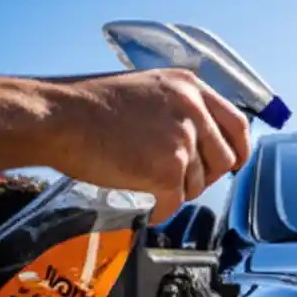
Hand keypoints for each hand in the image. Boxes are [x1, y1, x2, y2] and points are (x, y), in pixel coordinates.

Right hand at [48, 69, 250, 222]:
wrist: (57, 117)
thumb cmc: (90, 106)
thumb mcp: (147, 91)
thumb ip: (179, 108)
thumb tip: (201, 141)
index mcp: (190, 87)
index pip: (238, 123)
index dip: (239, 149)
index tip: (236, 163)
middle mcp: (192, 110)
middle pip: (224, 159)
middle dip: (206, 176)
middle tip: (179, 182)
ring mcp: (182, 140)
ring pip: (199, 183)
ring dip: (178, 192)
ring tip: (149, 186)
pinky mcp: (168, 169)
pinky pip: (176, 201)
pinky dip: (162, 210)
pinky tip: (148, 207)